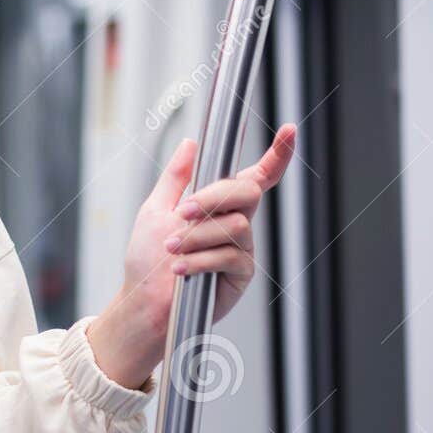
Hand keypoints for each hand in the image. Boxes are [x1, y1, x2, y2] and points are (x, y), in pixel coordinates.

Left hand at [86, 124, 296, 388]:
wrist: (143, 302)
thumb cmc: (147, 261)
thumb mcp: (155, 210)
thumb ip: (176, 178)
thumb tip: (191, 144)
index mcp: (218, 205)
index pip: (254, 177)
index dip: (276, 155)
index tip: (289, 130)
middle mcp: (235, 224)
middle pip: (247, 193)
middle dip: (214, 197)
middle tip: (184, 212)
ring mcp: (241, 250)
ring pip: (235, 226)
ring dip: (197, 236)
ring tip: (172, 249)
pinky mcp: (239, 276)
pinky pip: (229, 256)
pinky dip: (200, 260)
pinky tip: (180, 268)